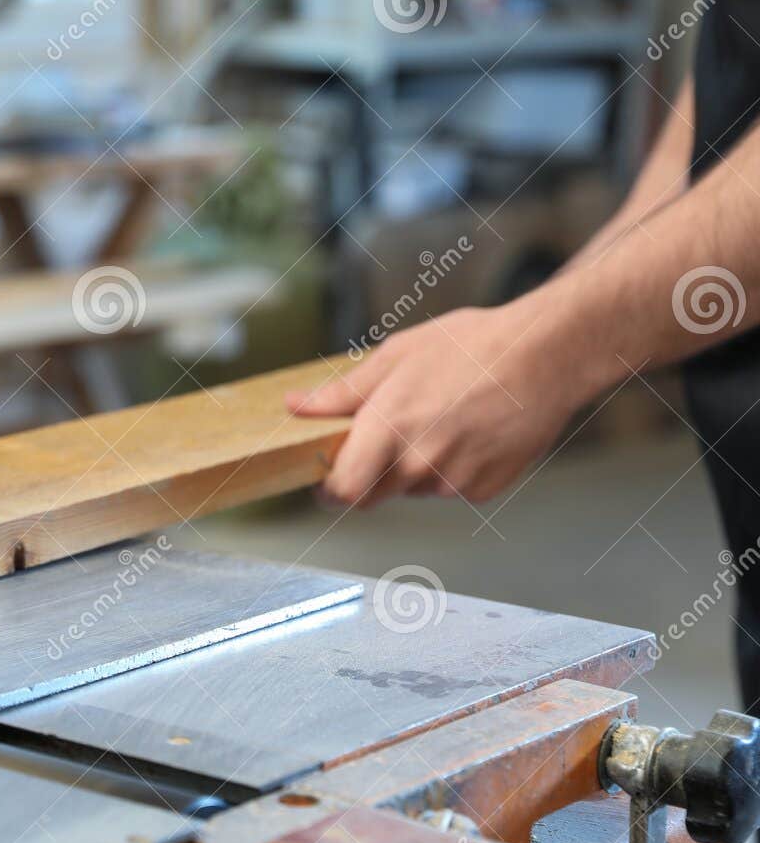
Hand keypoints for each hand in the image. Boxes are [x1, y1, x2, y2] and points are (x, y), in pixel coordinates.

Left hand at [285, 305, 596, 507]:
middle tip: (384, 437)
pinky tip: (466, 433)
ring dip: (410, 469)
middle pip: (372, 496)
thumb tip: (295, 406)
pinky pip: (449, 489)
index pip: (341, 491)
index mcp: (388, 428)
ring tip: (437, 421)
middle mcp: (418, 463)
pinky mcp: (483, 489)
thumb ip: (341, 393)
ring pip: (411, 491)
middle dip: (367, 475)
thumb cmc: (471, 347)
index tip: (325, 480)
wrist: (546, 355)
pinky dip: (449, 469)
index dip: (328, 490)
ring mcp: (454, 481)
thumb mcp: (395, 356)